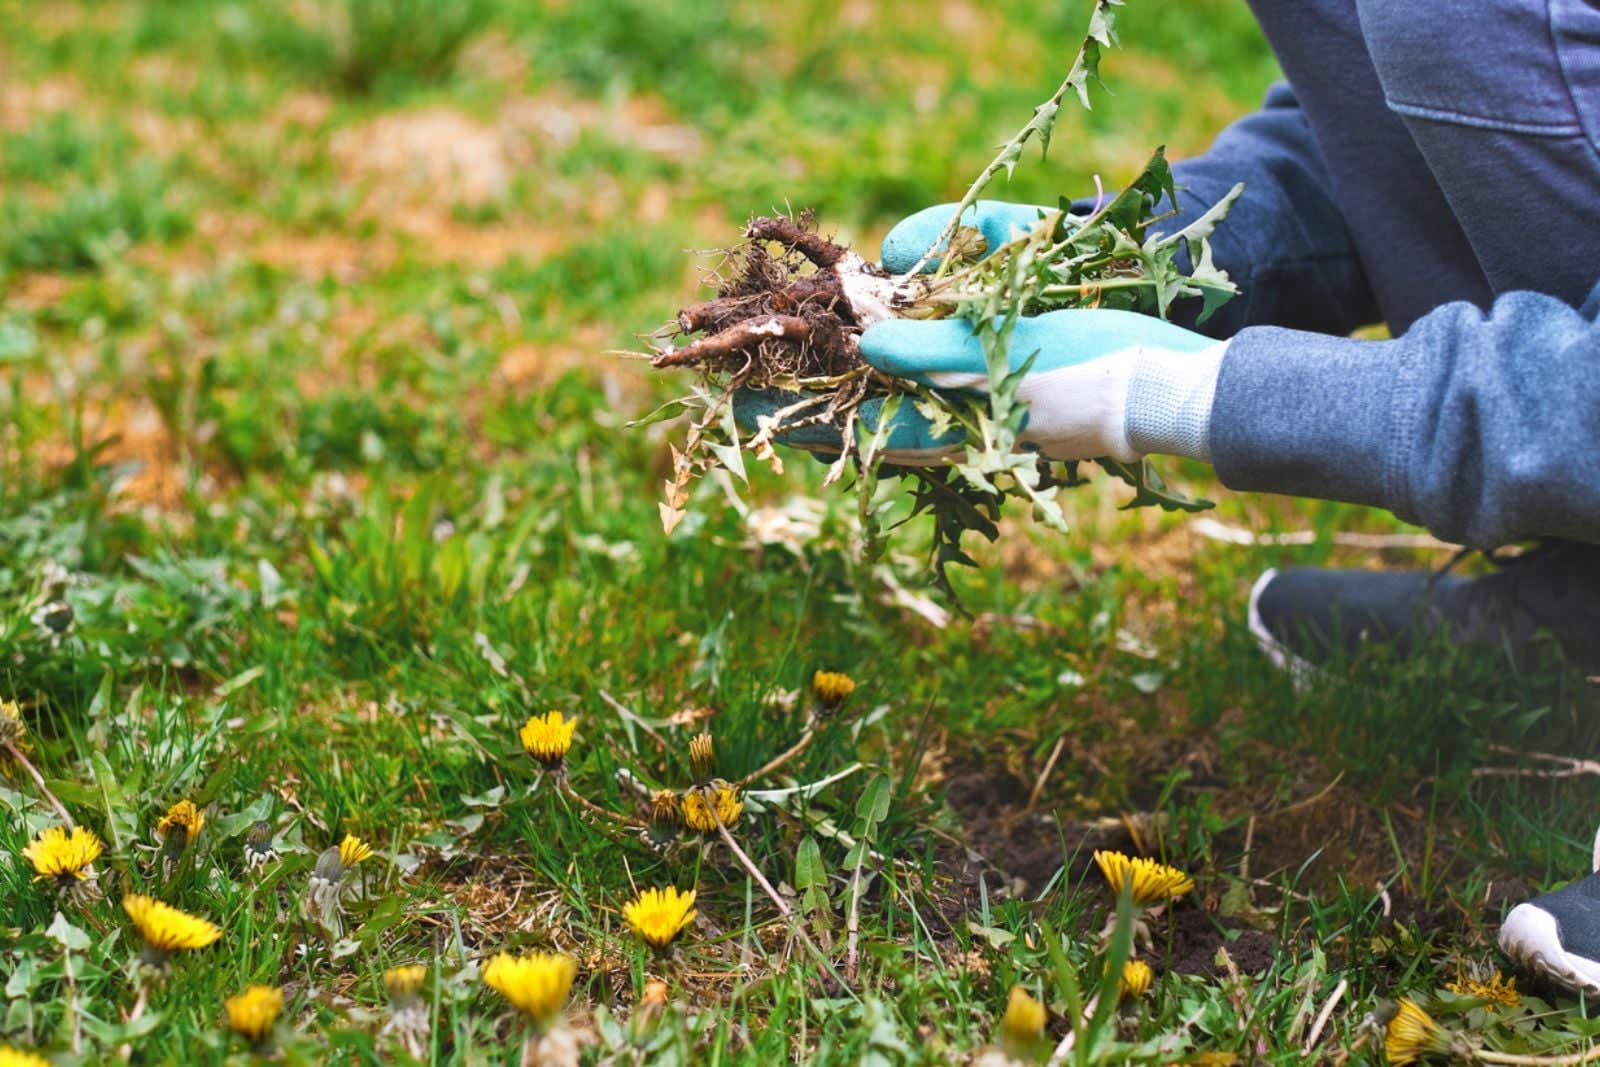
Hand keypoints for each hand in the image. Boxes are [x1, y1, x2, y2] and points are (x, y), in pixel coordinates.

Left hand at [733, 200, 1224, 465]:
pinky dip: (892, 367)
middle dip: (806, 397)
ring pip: (887, 397)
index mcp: (947, 424)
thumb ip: (936, 352)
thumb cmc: (1094, 372)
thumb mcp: (1010, 356)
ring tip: (792, 369)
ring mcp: (971, 404)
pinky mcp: (998, 383)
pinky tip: (873, 351)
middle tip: (747, 381)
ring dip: (841, 382)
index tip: (738, 399)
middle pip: (857, 413)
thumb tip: (869, 341)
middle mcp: (949, 419)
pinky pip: (926, 380)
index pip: (850, 423)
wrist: (1171, 388)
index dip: (793, 412)